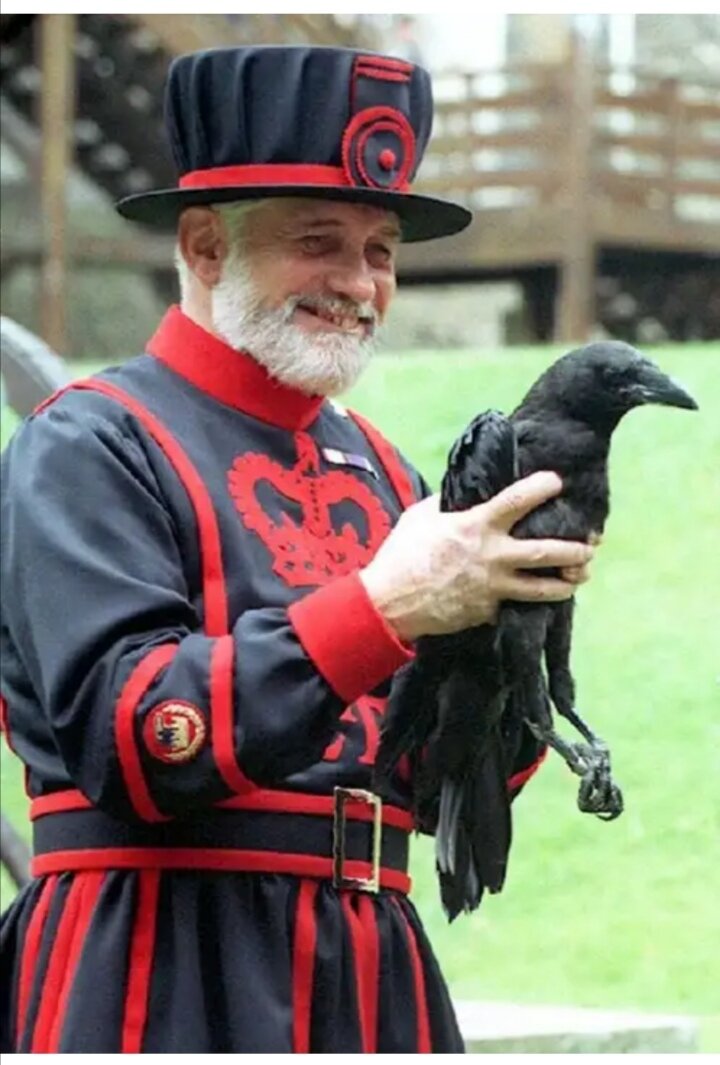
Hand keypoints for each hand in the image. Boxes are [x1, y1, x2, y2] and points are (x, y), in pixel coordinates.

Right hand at [360, 471, 593, 640]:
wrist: (389, 603)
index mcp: (475, 526)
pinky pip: (516, 606)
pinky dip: (528, 601)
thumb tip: (465, 492)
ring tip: (580, 576)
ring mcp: (492, 588)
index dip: (542, 487)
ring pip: (543, 588)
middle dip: (575, 548)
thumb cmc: (402, 554)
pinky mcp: (488, 612)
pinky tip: (540, 597)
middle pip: (546, 552)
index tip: (558, 481)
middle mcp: (491, 557)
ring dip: (567, 582)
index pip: (517, 501)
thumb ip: (448, 504)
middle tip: (590, 545)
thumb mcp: (421, 517)